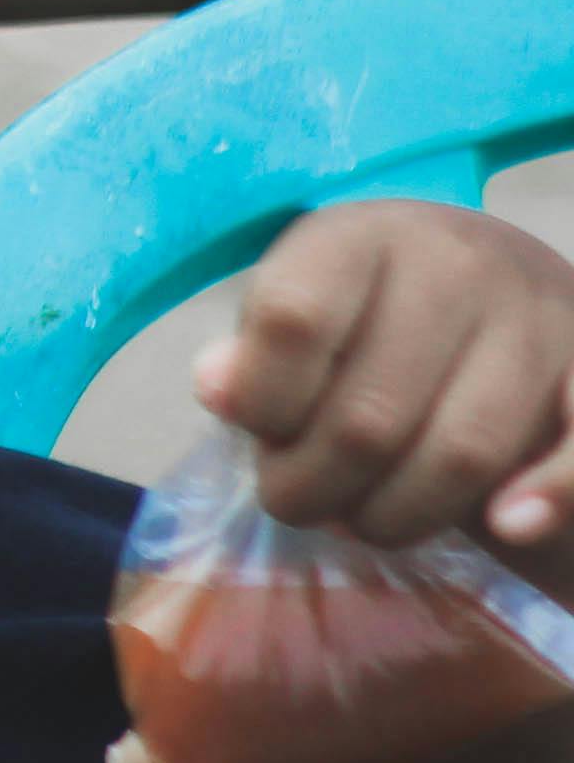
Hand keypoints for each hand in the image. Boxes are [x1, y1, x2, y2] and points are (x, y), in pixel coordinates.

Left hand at [201, 200, 573, 559]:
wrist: (495, 291)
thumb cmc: (369, 319)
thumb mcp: (301, 318)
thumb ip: (257, 358)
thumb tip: (220, 386)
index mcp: (360, 236)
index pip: (294, 322)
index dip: (262, 404)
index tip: (258, 434)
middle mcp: (456, 262)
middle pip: (368, 415)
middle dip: (313, 486)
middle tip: (297, 501)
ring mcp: (538, 314)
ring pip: (458, 454)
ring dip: (395, 514)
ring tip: (364, 517)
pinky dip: (545, 497)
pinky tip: (504, 525)